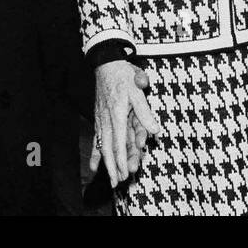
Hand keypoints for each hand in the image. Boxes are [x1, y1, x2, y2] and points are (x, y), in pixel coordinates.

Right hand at [92, 61, 160, 186]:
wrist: (106, 64)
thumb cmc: (123, 75)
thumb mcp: (137, 89)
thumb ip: (144, 112)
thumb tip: (154, 130)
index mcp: (117, 114)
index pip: (119, 142)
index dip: (121, 159)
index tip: (124, 172)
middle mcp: (107, 120)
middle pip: (109, 148)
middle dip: (113, 167)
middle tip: (118, 183)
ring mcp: (101, 120)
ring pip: (103, 146)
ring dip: (106, 165)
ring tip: (110, 181)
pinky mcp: (99, 119)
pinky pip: (97, 140)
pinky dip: (95, 154)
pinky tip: (93, 168)